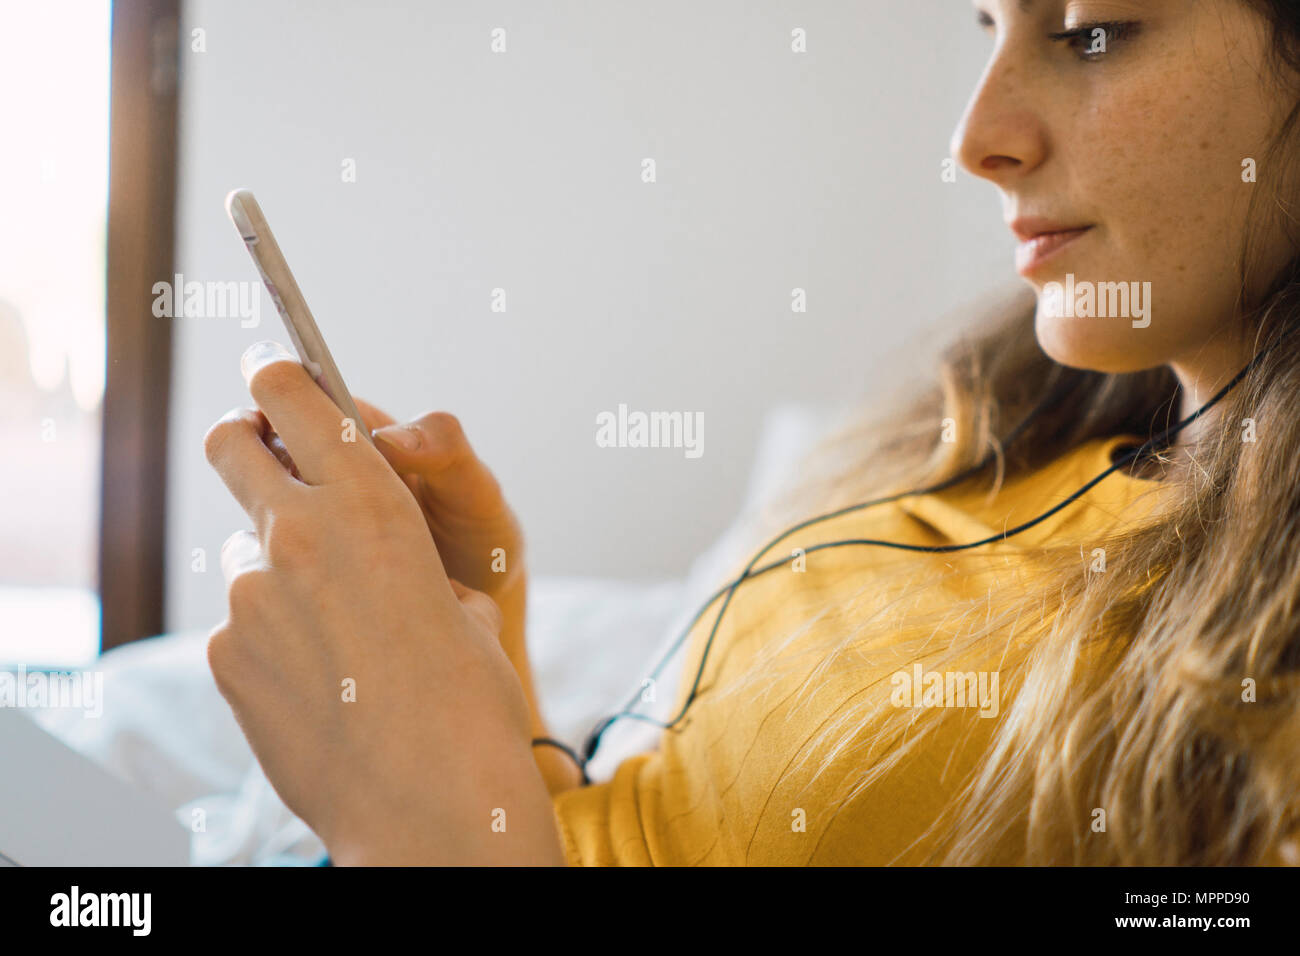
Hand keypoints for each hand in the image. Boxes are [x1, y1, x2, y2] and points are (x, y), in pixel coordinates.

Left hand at [202, 340, 564, 864]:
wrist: (433, 801)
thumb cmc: (470, 700)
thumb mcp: (465, 604)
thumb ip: (412, 561)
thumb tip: (391, 570)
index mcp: (372, 501)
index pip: (291, 392)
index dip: (280, 380)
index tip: (277, 387)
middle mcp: (298, 533)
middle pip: (228, 442)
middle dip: (246, 444)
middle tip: (269, 469)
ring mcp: (251, 596)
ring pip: (243, 553)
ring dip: (277, 573)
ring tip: (331, 637)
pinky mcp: (224, 656)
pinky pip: (242, 627)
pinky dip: (272, 644)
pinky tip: (320, 686)